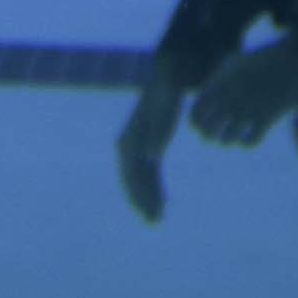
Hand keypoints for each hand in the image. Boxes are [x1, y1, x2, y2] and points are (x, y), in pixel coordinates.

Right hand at [113, 75, 188, 223]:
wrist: (168, 76)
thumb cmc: (167, 92)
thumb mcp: (165, 109)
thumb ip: (158, 131)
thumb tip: (152, 156)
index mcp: (130, 139)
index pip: (132, 173)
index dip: (140, 193)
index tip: (150, 211)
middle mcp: (129, 145)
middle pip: (133, 179)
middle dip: (142, 201)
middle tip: (154, 221)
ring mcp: (137, 146)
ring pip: (140, 178)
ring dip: (147, 197)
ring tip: (156, 218)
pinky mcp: (148, 146)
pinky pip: (148, 172)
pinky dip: (153, 187)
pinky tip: (162, 200)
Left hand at [187, 46, 297, 152]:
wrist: (291, 61)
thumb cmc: (261, 59)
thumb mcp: (233, 62)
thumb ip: (216, 78)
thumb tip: (202, 93)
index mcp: (218, 86)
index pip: (196, 114)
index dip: (195, 123)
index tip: (200, 126)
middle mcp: (229, 100)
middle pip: (208, 130)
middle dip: (208, 136)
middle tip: (212, 138)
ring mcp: (247, 111)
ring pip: (226, 139)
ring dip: (226, 141)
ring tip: (228, 139)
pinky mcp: (265, 120)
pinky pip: (249, 142)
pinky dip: (246, 143)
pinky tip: (247, 138)